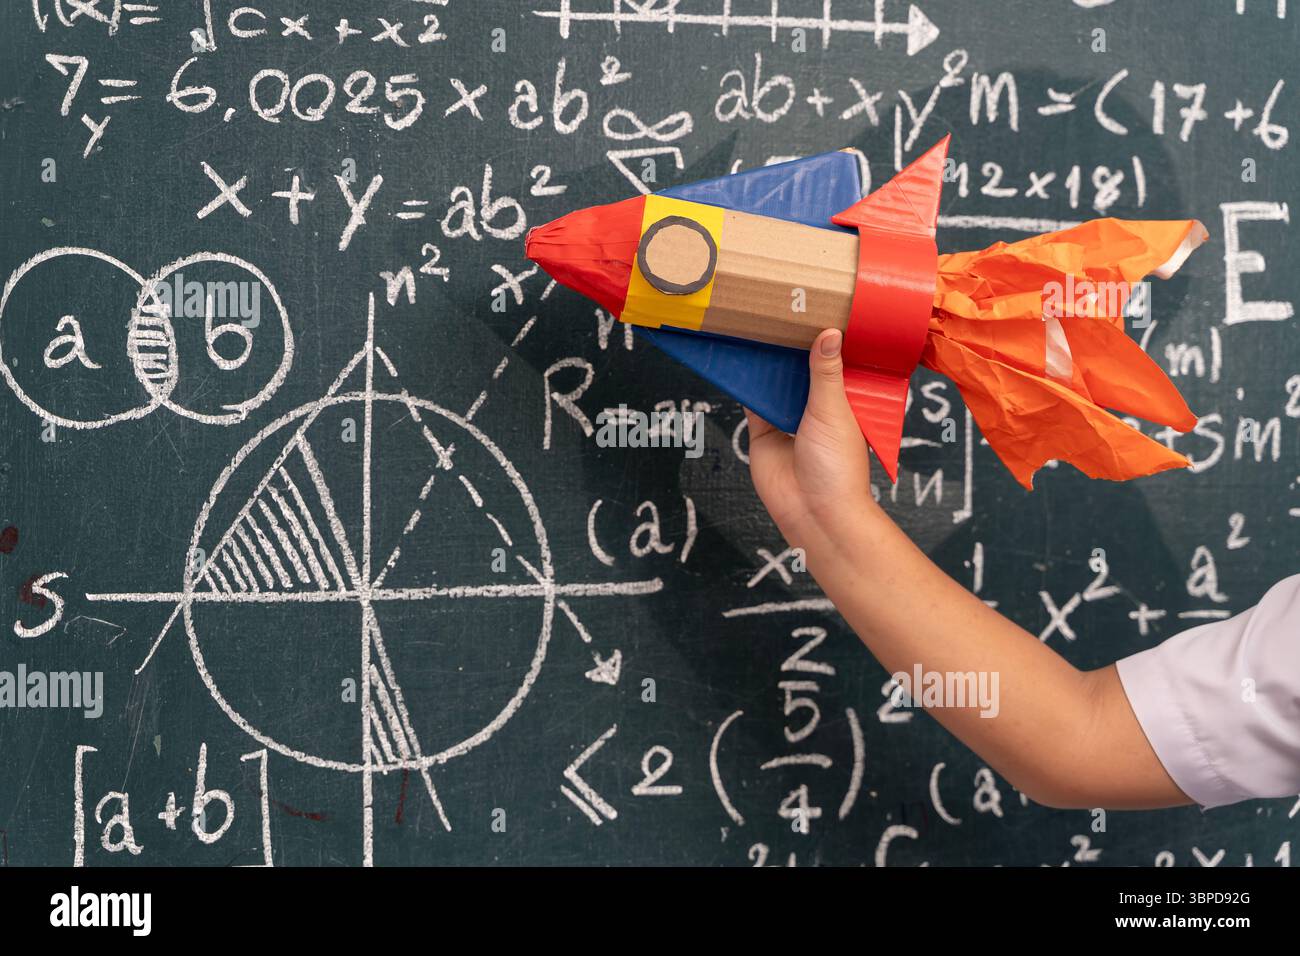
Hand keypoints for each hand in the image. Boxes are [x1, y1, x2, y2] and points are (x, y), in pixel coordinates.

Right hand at [745, 328, 877, 541]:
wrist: (813, 511)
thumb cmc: (837, 466)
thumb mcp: (833, 410)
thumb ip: (825, 372)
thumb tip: (829, 332)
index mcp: (843, 401)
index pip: (834, 362)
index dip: (825, 339)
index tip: (815, 308)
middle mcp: (815, 407)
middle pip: (799, 370)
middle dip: (789, 347)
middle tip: (777, 310)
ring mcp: (788, 419)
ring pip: (774, 383)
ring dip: (765, 363)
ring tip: (756, 327)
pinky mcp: (763, 432)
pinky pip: (752, 402)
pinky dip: (745, 384)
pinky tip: (738, 359)